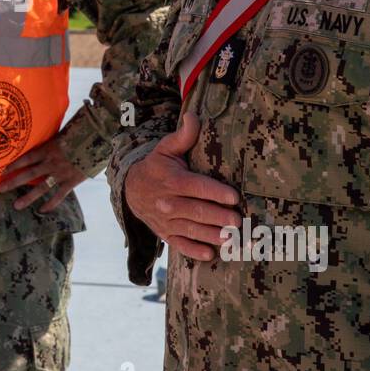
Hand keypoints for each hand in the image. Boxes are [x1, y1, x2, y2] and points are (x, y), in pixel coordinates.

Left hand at [0, 138, 87, 212]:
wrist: (98, 140)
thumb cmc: (81, 132)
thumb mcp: (64, 132)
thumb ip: (54, 138)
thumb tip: (47, 137)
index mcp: (48, 149)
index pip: (26, 158)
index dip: (14, 164)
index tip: (2, 170)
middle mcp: (51, 162)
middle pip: (28, 174)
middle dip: (13, 182)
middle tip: (0, 189)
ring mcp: (60, 173)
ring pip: (41, 188)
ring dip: (28, 197)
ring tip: (16, 205)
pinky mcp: (71, 181)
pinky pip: (59, 195)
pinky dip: (50, 204)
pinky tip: (41, 210)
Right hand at [123, 111, 239, 260]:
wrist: (131, 190)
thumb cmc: (157, 166)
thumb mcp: (166, 148)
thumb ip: (183, 136)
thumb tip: (193, 116)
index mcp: (172, 180)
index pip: (196, 187)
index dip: (215, 192)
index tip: (234, 197)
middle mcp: (168, 202)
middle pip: (196, 211)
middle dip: (218, 217)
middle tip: (238, 221)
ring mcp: (166, 221)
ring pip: (191, 229)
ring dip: (211, 235)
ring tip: (231, 239)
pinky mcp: (166, 234)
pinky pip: (179, 244)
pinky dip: (193, 250)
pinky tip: (210, 254)